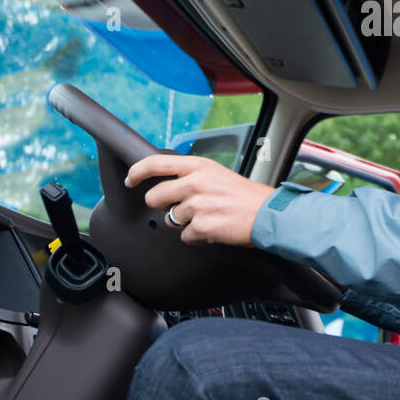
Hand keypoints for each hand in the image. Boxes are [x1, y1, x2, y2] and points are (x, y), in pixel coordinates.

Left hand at [123, 155, 275, 247]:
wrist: (267, 214)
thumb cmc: (245, 195)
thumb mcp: (216, 174)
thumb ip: (191, 176)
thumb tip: (167, 184)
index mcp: (198, 166)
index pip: (156, 163)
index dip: (137, 172)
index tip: (131, 180)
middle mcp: (195, 183)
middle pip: (154, 197)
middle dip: (163, 206)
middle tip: (183, 207)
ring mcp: (198, 206)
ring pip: (171, 220)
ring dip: (186, 222)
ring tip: (208, 217)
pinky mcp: (202, 227)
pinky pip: (185, 237)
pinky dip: (197, 237)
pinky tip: (214, 228)